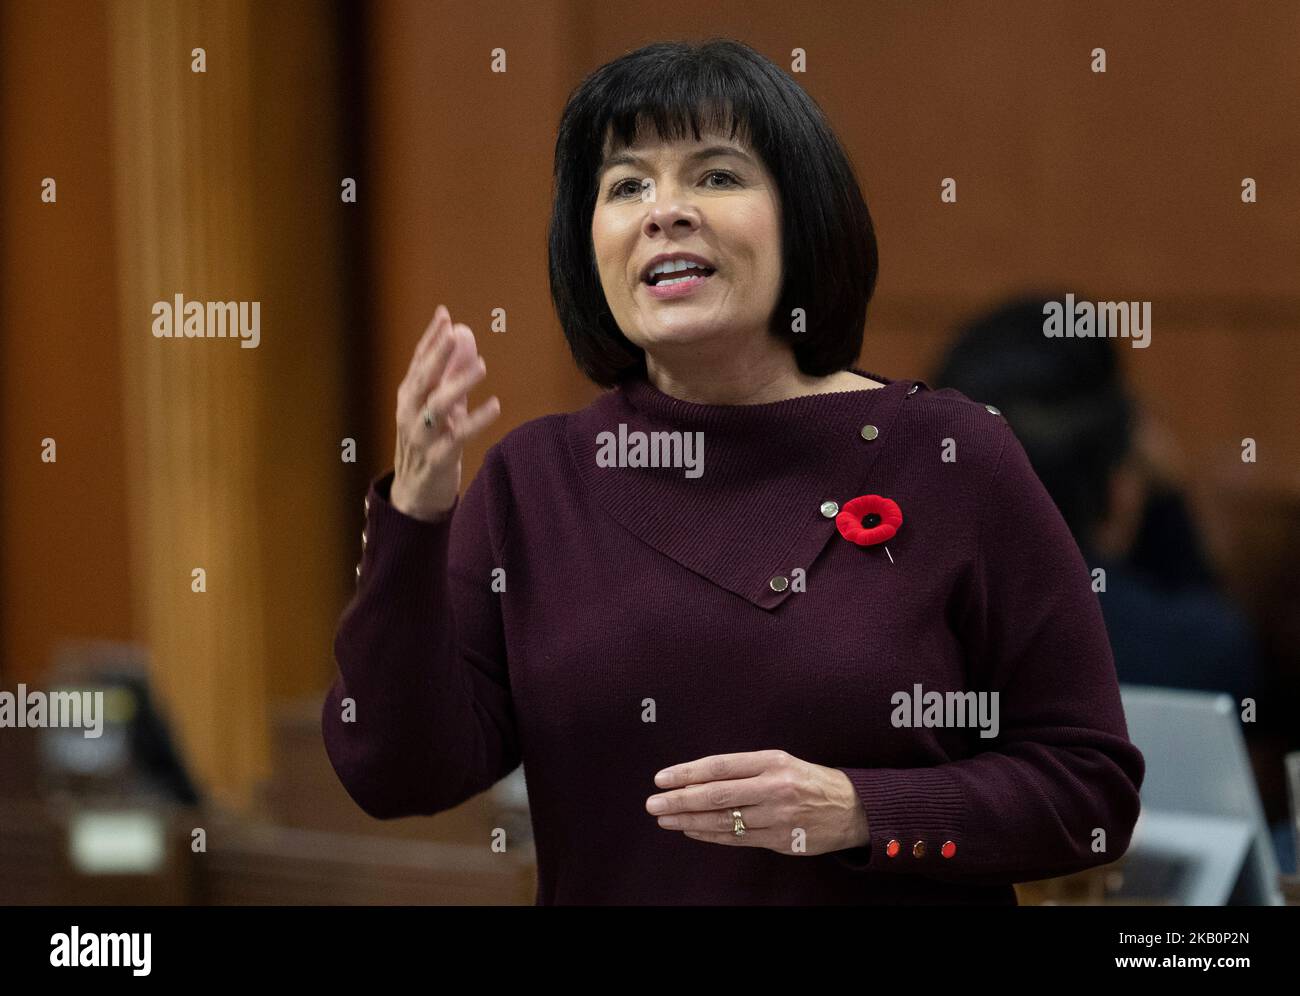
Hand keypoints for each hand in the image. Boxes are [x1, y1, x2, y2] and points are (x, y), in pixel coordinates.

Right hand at [391, 305, 500, 520]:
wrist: (414, 493)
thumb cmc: (428, 442)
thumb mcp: (438, 405)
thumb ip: (449, 372)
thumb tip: (463, 333)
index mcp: (408, 398)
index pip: (417, 363)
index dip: (430, 339)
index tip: (443, 315)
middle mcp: (410, 414)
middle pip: (422, 380)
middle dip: (437, 355)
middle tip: (454, 331)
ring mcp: (422, 438)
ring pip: (437, 407)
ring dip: (458, 384)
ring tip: (481, 365)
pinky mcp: (438, 459)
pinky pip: (457, 437)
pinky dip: (476, 421)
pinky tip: (495, 405)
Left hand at [645, 749, 869, 856]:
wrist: (851, 808)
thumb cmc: (808, 780)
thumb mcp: (781, 762)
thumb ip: (744, 769)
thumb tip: (696, 778)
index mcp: (772, 761)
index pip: (720, 766)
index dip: (688, 772)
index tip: (662, 778)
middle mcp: (774, 787)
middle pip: (717, 794)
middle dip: (680, 799)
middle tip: (653, 803)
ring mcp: (777, 816)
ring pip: (724, 820)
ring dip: (689, 820)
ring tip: (665, 818)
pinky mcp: (780, 840)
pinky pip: (737, 839)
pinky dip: (710, 835)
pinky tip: (691, 830)